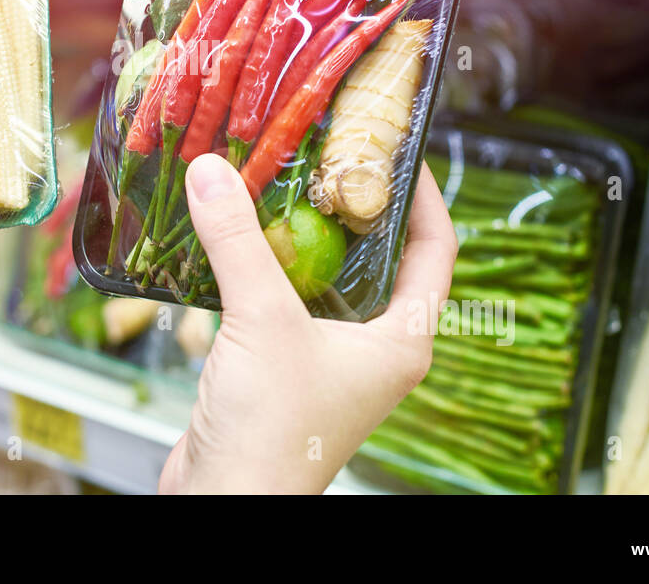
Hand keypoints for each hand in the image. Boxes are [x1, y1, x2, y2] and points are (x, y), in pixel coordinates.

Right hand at [158, 154, 455, 493]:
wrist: (225, 500)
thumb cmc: (272, 432)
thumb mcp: (262, 321)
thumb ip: (237, 242)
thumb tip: (212, 172)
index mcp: (402, 339)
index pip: (436, 249)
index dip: (424, 195)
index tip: (398, 148)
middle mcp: (376, 348)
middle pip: (379, 257)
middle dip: (353, 206)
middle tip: (326, 155)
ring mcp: (332, 359)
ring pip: (328, 278)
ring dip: (303, 234)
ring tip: (278, 183)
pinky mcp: (287, 366)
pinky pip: (286, 300)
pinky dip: (266, 265)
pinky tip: (237, 237)